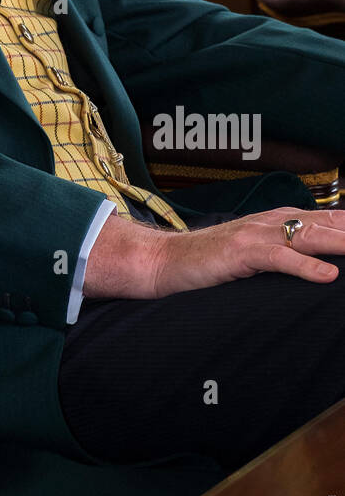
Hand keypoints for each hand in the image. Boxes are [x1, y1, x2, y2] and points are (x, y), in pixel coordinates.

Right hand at [148, 206, 344, 298]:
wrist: (168, 260)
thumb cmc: (216, 261)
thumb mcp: (262, 253)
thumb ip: (294, 251)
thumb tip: (329, 264)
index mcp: (284, 219)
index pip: (335, 219)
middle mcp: (275, 220)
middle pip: (332, 225)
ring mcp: (258, 234)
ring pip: (311, 236)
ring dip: (343, 244)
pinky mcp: (241, 252)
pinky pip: (279, 258)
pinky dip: (305, 267)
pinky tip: (327, 276)